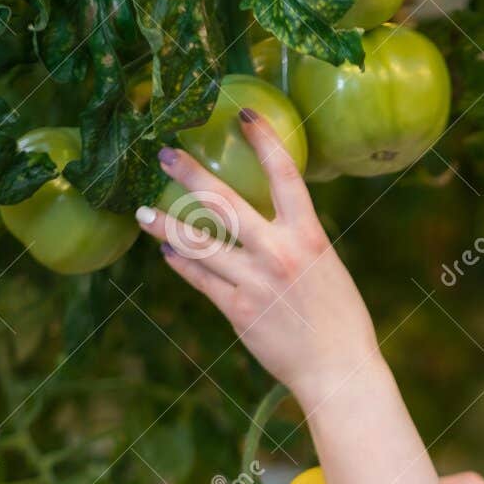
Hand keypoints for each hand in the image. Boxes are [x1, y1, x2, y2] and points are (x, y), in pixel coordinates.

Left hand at [134, 109, 381, 409]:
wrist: (338, 369)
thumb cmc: (341, 320)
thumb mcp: (329, 268)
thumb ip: (299, 243)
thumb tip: (274, 225)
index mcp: (308, 236)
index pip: (284, 174)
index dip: (263, 139)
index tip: (243, 113)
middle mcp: (277, 252)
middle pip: (224, 201)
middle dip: (190, 174)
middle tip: (163, 153)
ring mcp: (253, 281)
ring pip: (198, 242)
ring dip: (166, 224)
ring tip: (141, 211)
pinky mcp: (236, 309)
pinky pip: (200, 279)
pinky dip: (182, 263)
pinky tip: (168, 252)